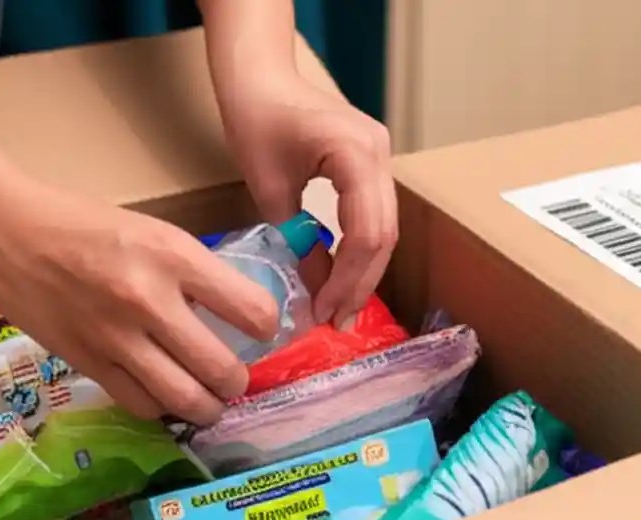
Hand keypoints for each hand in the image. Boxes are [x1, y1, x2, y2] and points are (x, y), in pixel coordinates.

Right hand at [0, 180, 277, 424]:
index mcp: (174, 257)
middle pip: (222, 369)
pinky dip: (162, 407)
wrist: (5, 234)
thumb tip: (234, 316)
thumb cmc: (83, 225)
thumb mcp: (153, 233)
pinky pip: (142, 404)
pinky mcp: (88, 364)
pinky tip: (165, 396)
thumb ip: (193, 274)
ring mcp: (117, 338)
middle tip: (234, 377)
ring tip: (209, 401)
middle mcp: (150, 301)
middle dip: (238, 382)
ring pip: (185, 399)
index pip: (252, 310)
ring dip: (207, 407)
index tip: (260, 331)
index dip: (266, 327)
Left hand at [219, 73, 397, 327]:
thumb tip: (315, 293)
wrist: (260, 76)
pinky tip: (344, 277)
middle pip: (384, 234)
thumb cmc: (256, 120)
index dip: (349, 279)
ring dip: (364, 271)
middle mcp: (380, 153)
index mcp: (357, 154)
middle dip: (361, 283)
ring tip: (341, 309)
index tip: (325, 312)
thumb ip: (298, 242)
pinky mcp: (372, 162)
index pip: (367, 232)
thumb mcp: (270, 190)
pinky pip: (375, 214)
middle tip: (339, 322)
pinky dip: (361, 248)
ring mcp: (381, 156)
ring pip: (384, 227)